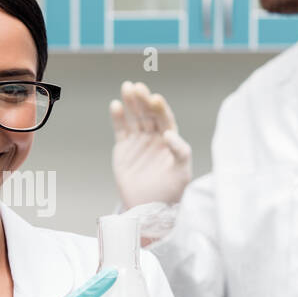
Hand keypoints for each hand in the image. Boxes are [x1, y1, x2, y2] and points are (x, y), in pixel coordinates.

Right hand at [110, 81, 192, 207]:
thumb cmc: (171, 192)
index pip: (166, 119)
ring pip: (135, 118)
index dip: (160, 109)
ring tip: (127, 88)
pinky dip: (118, 117)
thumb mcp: (181, 172)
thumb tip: (169, 134)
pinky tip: (116, 105)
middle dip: (144, 100)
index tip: (155, 99)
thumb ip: (180, 151)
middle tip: (138, 87)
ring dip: (131, 102)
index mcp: (171, 141)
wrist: (149, 209)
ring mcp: (139, 142)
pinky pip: (121, 129)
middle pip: (149, 114)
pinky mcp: (124, 148)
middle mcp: (155, 137)